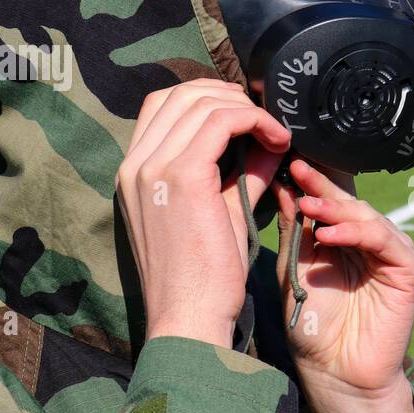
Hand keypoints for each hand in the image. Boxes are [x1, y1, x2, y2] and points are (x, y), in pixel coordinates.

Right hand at [116, 79, 290, 348]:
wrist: (189, 319)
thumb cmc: (205, 277)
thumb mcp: (223, 210)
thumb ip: (243, 171)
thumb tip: (270, 141)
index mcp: (135, 172)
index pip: (163, 104)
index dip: (208, 98)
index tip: (248, 118)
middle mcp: (135, 164)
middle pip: (181, 93)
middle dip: (230, 96)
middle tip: (266, 120)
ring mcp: (153, 168)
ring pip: (202, 102)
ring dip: (247, 109)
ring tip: (277, 133)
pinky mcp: (181, 177)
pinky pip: (222, 122)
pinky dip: (255, 121)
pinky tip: (278, 141)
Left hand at [273, 159, 413, 412]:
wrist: (334, 372)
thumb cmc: (311, 324)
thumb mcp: (293, 266)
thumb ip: (291, 226)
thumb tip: (278, 181)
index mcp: (340, 234)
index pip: (327, 195)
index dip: (307, 177)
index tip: (280, 160)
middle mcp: (367, 238)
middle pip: (348, 198)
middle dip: (319, 184)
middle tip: (294, 167)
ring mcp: (389, 251)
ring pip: (366, 214)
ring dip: (335, 208)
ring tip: (307, 204)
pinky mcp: (405, 269)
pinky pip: (385, 240)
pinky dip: (357, 234)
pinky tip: (329, 235)